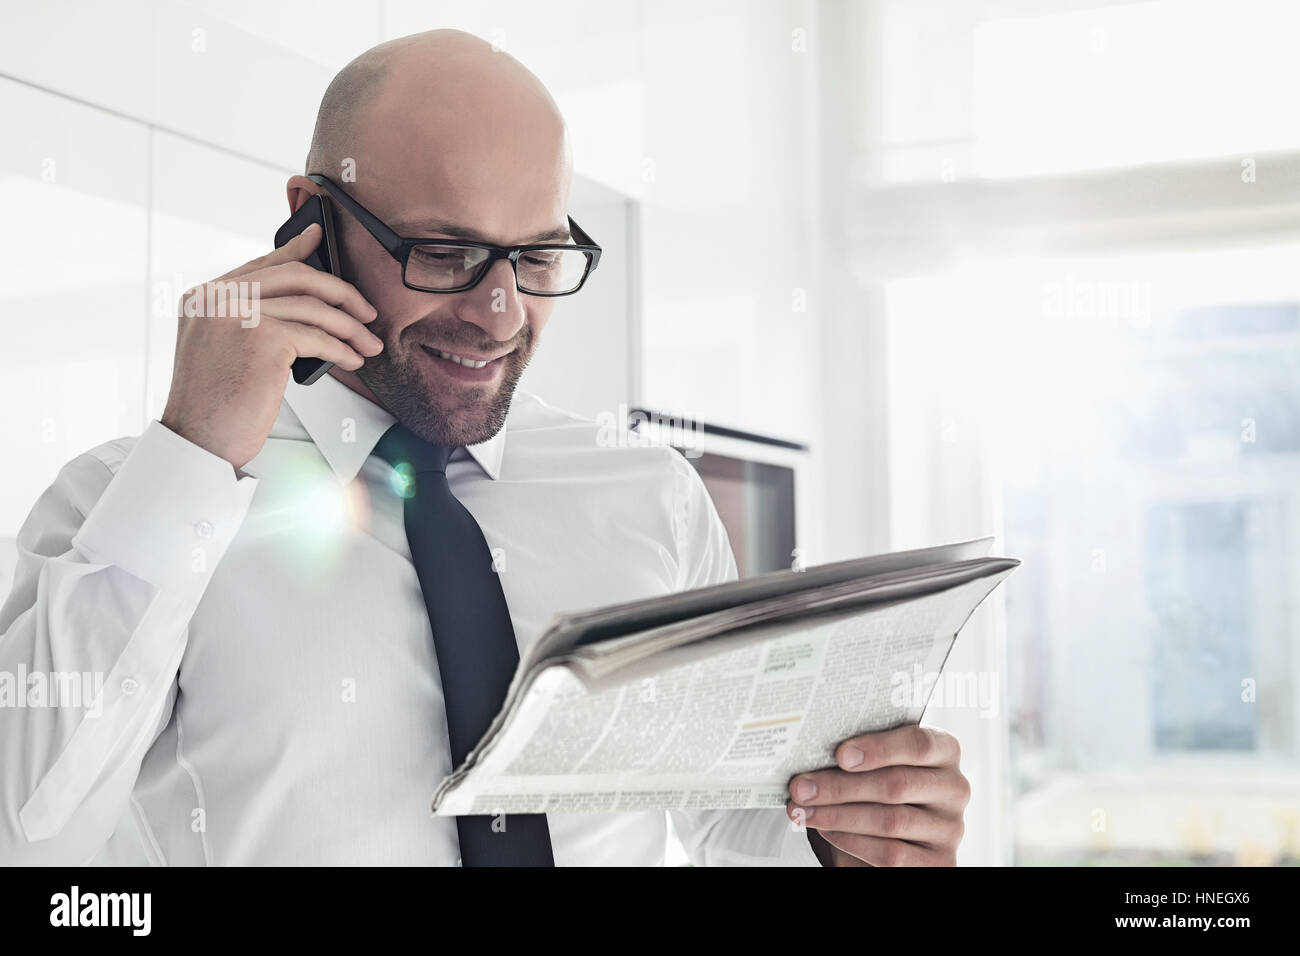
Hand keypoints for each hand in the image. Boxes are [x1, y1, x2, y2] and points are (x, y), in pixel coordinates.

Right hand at [160, 222, 384, 469]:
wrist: (198, 440)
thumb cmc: (216, 404)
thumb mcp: (225, 349)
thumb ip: (251, 318)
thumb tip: (305, 302)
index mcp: (204, 296)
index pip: (262, 264)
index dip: (296, 249)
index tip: (320, 238)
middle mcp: (218, 297)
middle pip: (295, 276)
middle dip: (341, 291)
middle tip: (367, 312)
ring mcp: (239, 314)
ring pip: (313, 307)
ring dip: (350, 328)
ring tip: (369, 344)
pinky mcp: (264, 338)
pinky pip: (318, 336)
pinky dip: (342, 349)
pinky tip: (354, 360)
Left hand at [786, 725, 969, 865]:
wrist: (892, 828)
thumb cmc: (881, 781)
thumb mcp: (878, 761)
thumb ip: (860, 752)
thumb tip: (813, 751)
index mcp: (944, 749)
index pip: (918, 744)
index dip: (878, 749)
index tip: (840, 755)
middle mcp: (954, 787)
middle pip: (896, 785)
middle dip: (841, 787)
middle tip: (801, 787)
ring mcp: (950, 828)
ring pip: (890, 821)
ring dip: (838, 816)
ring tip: (804, 810)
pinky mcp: (940, 861)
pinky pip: (891, 853)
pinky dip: (852, 841)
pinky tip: (826, 830)